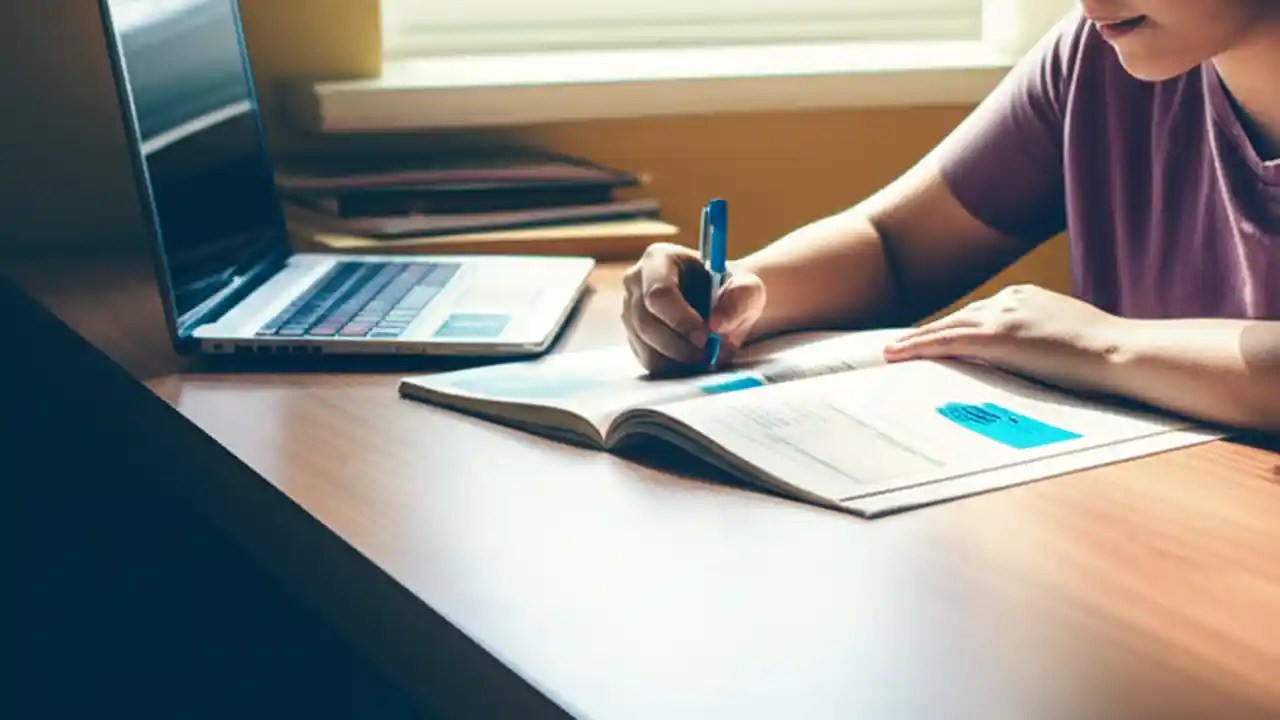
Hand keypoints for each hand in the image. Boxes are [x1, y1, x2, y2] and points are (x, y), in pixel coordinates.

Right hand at [622, 243, 766, 374]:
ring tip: (707, 358)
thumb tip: (716, 324)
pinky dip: (673, 367)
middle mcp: (635, 282)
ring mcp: (629, 310)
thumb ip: (739, 300)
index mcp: (659, 258)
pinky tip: (694, 360)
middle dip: (679, 345)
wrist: (722, 304)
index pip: (658, 292)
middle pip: (646, 322)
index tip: (706, 336)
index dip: (680, 319)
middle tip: (709, 356)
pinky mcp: (633, 336)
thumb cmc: (731, 289)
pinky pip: (648, 359)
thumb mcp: (748, 288)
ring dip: (679, 359)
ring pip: (645, 345)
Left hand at [882, 284, 1127, 393]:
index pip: (980, 313)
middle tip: (901, 345)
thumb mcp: (1069, 340)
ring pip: (945, 327)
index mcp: (1027, 298)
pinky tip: (896, 355)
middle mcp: (1010, 300)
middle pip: (958, 317)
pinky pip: (945, 341)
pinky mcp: (997, 337)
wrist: (1121, 353)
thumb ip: (1044, 343)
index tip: (936, 336)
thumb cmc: (1107, 356)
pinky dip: (917, 347)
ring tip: (890, 352)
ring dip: (914, 340)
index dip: (954, 326)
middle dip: (929, 331)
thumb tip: (1036, 360)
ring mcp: (1003, 316)